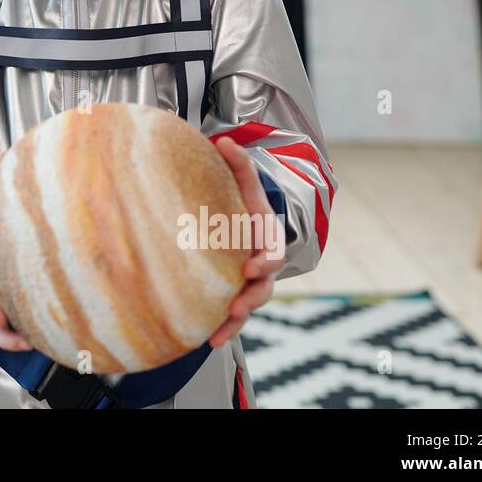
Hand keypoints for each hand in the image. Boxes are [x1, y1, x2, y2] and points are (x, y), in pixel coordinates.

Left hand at [206, 136, 284, 349]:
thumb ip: (238, 164)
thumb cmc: (242, 202)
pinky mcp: (233, 295)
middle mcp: (262, 266)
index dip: (266, 262)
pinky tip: (208, 340)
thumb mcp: (243, 183)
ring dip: (236, 322)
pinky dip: (223, 329)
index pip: (273, 254)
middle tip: (238, 307)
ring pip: (248, 307)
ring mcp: (249, 284)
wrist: (241, 223)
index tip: (251, 267)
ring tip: (219, 334)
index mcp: (267, 240)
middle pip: (264, 288)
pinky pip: (231, 316)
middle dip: (252, 299)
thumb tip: (223, 141)